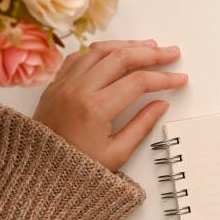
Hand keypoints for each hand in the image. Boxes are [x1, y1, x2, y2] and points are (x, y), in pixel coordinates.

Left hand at [33, 39, 187, 170]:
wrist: (39, 174)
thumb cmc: (76, 170)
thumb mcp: (117, 154)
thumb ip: (142, 126)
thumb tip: (160, 105)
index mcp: (96, 108)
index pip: (138, 82)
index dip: (164, 78)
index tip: (179, 79)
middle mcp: (78, 89)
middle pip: (121, 58)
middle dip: (151, 54)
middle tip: (171, 53)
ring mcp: (65, 83)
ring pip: (100, 50)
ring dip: (127, 45)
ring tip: (148, 47)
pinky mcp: (56, 84)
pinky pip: (80, 56)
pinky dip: (101, 50)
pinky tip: (115, 52)